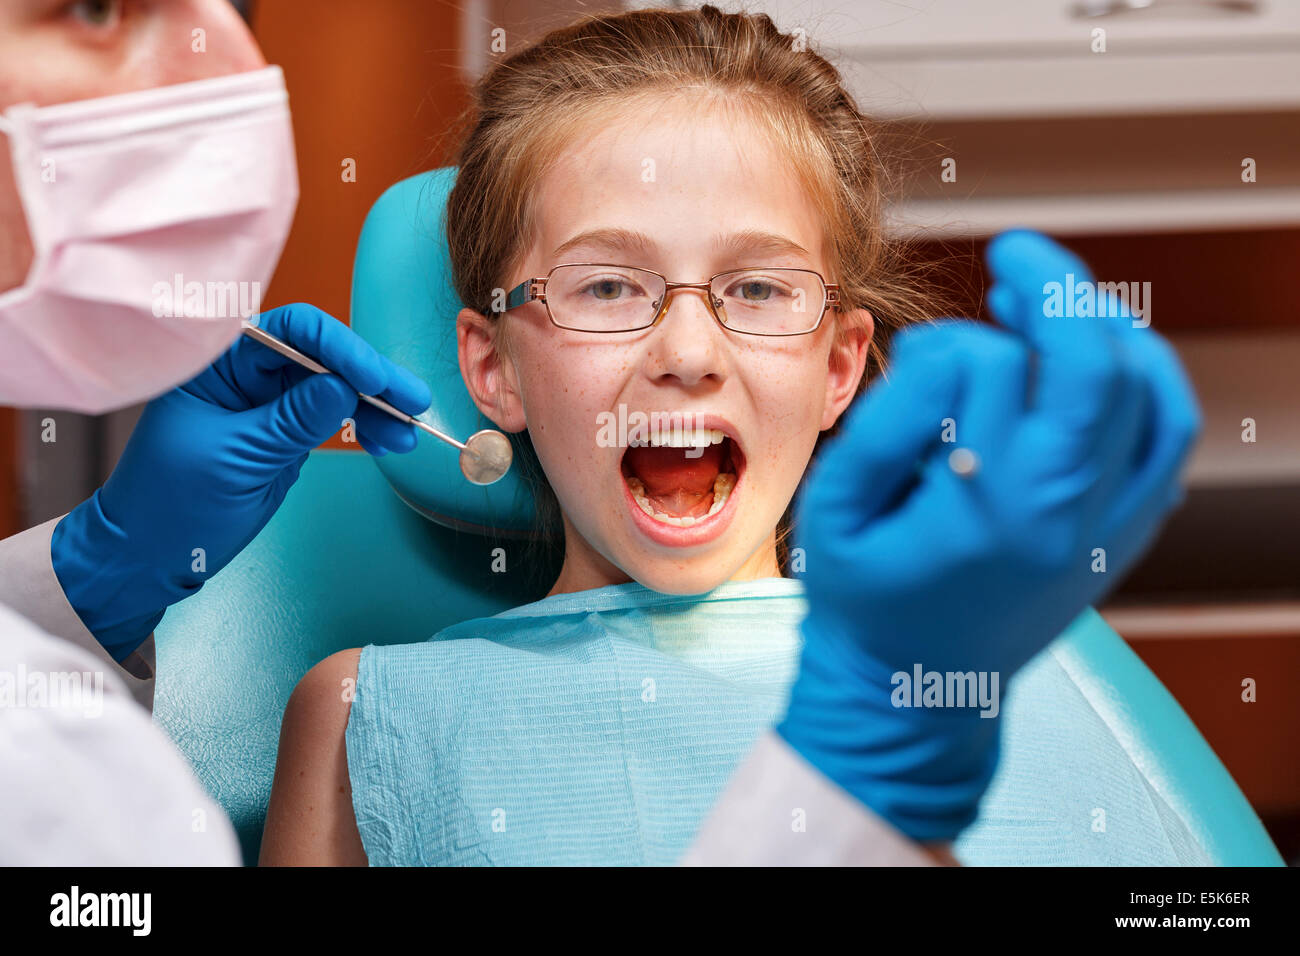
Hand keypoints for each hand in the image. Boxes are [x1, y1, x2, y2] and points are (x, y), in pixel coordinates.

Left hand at [52, 304, 431, 660]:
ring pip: (334, 389)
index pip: (289, 332)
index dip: (338, 347)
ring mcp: (268, 405)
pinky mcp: (285, 435)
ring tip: (408, 431)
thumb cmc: (170, 505)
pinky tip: (388, 439)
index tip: (373, 378)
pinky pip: (332, 419)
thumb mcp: (236, 460)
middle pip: (321, 357)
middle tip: (411, 399)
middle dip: (369, 377)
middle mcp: (247, 375)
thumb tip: (344, 387)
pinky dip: (363, 427)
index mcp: (219, 365)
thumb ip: (292, 421)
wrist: (149, 555)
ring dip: (375, 407)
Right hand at [777, 230, 1201, 842]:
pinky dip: (1147, 383)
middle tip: (1013, 256)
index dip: (946, 344)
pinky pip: (1168, 438)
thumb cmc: (864, 600)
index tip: (918, 360)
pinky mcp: (1124, 532)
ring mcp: (1109, 522)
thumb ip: (887, 419)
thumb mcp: (838, 509)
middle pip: (1097, 360)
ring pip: (1150, 391)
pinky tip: (1102, 363)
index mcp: (990, 500)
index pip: (987, 365)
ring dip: (1107, 329)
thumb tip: (946, 353)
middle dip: (1055, 288)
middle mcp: (1069, 508)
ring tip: (1055, 305)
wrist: (913, 693)